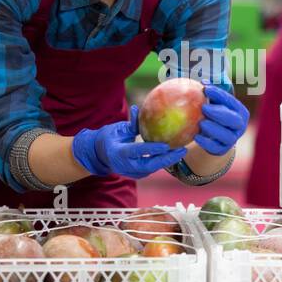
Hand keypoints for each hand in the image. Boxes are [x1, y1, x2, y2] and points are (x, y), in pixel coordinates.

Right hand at [71, 107, 186, 179]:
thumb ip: (131, 123)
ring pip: (154, 168)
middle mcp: (127, 165)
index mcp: (119, 153)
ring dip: (168, 160)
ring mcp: (132, 172)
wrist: (99, 156)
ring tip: (182, 151)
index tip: (166, 144)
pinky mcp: (138, 174)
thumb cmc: (108, 138)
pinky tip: (175, 153)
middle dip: (167, 159)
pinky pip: (153, 167)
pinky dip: (164, 161)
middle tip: (182, 150)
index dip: (152, 148)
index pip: (138, 151)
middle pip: (150, 165)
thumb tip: (138, 108)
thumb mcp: (117, 129)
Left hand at [196, 84, 248, 155]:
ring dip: (213, 129)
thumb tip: (203, 82)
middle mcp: (240, 125)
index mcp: (240, 111)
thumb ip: (212, 94)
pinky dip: (206, 142)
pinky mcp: (222, 149)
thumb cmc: (215, 115)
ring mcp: (233, 139)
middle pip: (232, 119)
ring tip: (201, 124)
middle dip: (219, 113)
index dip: (219, 95)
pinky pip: (215, 147)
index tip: (205, 89)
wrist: (216, 138)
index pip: (231, 101)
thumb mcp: (216, 104)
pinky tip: (196, 137)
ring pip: (226, 135)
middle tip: (204, 108)